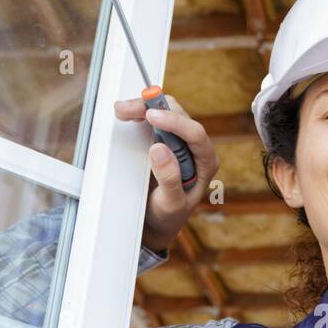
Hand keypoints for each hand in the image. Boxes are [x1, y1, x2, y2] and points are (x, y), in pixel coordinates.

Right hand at [114, 93, 218, 251]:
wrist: (158, 220)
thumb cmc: (169, 215)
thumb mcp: (171, 204)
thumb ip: (169, 180)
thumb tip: (159, 149)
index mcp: (205, 162)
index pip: (195, 134)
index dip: (174, 122)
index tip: (151, 117)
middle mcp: (195, 148)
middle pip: (180, 115)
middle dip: (154, 108)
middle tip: (127, 110)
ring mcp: (180, 141)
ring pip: (167, 112)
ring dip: (144, 107)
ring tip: (122, 110)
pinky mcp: (164, 139)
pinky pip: (155, 119)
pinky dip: (140, 113)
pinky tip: (127, 114)